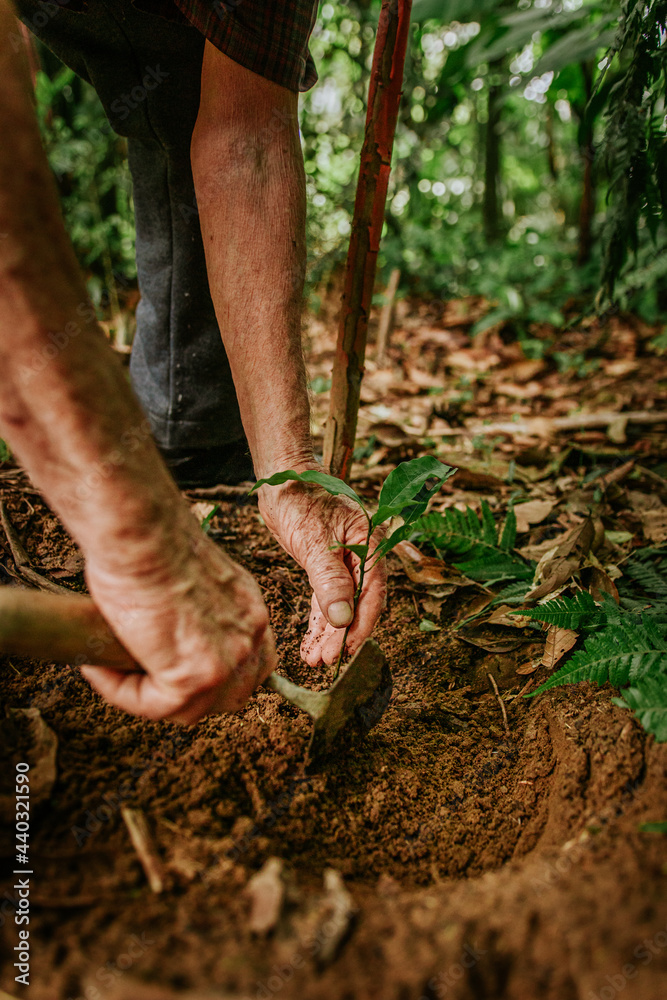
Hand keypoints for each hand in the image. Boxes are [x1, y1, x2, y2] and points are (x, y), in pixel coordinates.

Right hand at [79, 507, 275, 723]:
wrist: (141, 531)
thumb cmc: (150, 539)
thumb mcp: (185, 575)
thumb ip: (191, 609)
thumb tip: (162, 631)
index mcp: (248, 607)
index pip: (253, 661)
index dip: (217, 674)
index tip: (173, 667)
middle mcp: (249, 633)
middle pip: (234, 694)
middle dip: (192, 696)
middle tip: (145, 680)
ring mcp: (228, 658)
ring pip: (193, 709)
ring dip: (150, 697)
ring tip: (113, 671)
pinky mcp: (195, 677)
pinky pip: (155, 706)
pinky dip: (122, 693)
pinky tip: (99, 669)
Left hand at [257, 472, 385, 666]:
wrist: (281, 475)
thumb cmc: (300, 496)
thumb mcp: (314, 539)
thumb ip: (330, 579)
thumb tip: (343, 618)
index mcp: (370, 544)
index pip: (372, 593)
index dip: (359, 625)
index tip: (345, 652)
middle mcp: (362, 555)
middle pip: (358, 604)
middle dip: (342, 636)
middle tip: (325, 662)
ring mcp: (344, 561)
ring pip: (341, 605)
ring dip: (330, 633)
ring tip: (315, 660)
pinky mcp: (325, 565)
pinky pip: (326, 598)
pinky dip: (319, 620)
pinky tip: (312, 641)